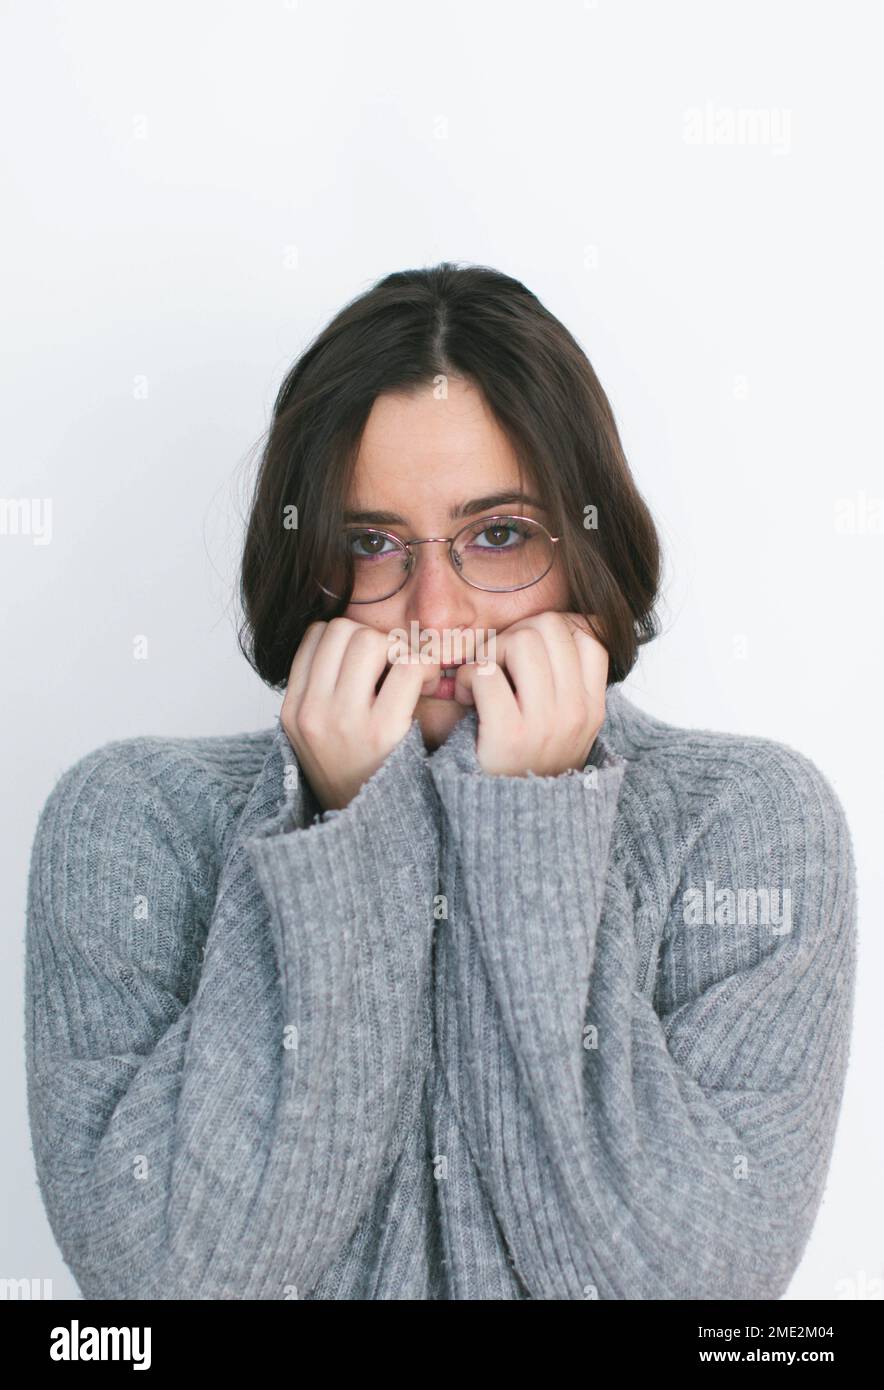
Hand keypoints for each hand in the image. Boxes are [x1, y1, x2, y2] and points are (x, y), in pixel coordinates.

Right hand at [281, 617, 438, 811]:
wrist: (367, 838)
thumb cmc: (356, 781)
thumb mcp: (318, 739)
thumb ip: (326, 693)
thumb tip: (357, 644)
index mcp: (293, 711)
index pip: (316, 636)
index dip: (351, 640)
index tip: (372, 666)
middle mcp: (312, 712)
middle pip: (344, 631)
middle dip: (378, 641)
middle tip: (396, 670)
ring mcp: (344, 721)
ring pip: (372, 640)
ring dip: (401, 650)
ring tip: (412, 679)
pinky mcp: (381, 731)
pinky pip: (407, 667)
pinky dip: (425, 668)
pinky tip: (427, 688)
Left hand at [452, 611, 608, 777]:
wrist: (508, 826)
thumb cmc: (525, 764)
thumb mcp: (564, 725)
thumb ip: (566, 680)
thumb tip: (566, 621)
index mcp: (592, 707)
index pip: (588, 634)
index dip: (551, 632)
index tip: (528, 657)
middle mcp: (576, 713)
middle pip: (549, 626)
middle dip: (514, 635)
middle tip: (497, 666)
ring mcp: (545, 724)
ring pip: (520, 641)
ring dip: (489, 653)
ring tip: (481, 682)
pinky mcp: (508, 735)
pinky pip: (486, 674)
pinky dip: (468, 679)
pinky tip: (467, 699)